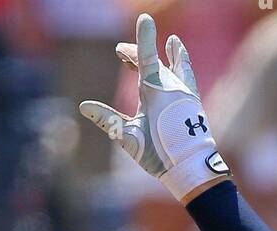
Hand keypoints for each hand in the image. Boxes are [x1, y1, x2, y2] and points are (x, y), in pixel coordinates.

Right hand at [80, 12, 228, 203]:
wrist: (190, 165)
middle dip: (135, 54)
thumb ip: (107, 119)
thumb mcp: (129, 138)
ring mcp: (183, 89)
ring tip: (159, 40)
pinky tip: (176, 46)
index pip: (146, 57)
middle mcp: (171, 85)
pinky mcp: (192, 96)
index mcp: (154, 91)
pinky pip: (185, 69)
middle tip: (121, 52)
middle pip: (151, 61)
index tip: (145, 18)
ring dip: (159, 53)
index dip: (143, 38)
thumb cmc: (158, 153)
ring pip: (170, 63)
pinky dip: (179, 57)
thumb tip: (84, 106)